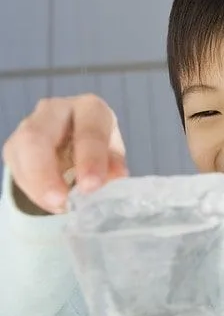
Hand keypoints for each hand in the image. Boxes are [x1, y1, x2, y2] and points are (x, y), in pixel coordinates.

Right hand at [2, 94, 127, 213]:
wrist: (76, 146)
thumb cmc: (100, 149)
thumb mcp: (113, 156)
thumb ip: (114, 165)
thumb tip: (116, 177)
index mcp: (90, 109)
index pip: (88, 131)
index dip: (89, 159)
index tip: (91, 186)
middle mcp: (56, 110)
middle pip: (38, 136)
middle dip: (46, 173)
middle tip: (61, 201)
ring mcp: (30, 125)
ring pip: (21, 153)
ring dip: (37, 185)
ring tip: (58, 206)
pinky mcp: (15, 146)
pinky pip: (17, 169)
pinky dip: (33, 190)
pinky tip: (50, 202)